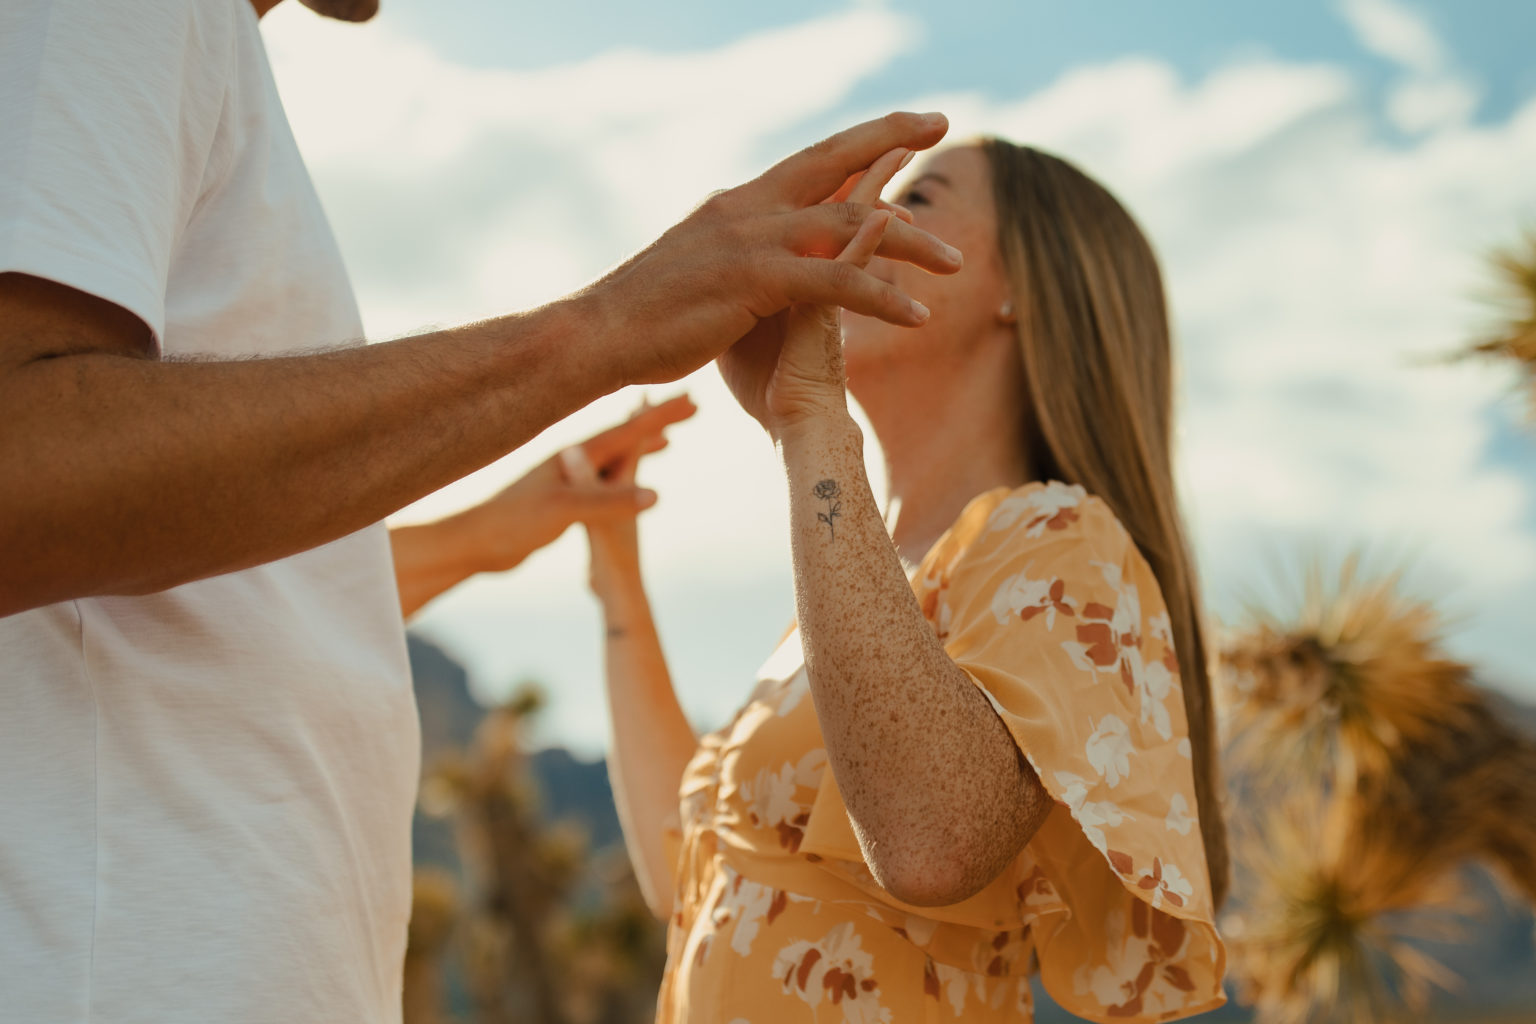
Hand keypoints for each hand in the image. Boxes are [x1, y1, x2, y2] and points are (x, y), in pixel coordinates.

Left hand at [471, 394, 694, 569]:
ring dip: (640, 444)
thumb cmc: (511, 522)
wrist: (473, 542)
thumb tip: (655, 495)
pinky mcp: (559, 496)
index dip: (661, 415)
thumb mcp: (564, 511)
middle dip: (657, 420)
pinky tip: (623, 481)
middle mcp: (572, 458)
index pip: (628, 429)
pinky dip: (621, 472)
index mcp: (576, 455)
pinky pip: (601, 477)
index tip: (692, 400)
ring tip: (668, 441)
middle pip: (624, 433)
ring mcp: (565, 476)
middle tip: (691, 408)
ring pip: (613, 454)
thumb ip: (606, 502)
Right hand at [584, 112, 959, 387]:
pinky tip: (919, 316)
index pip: (809, 160)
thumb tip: (765, 256)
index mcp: (738, 202)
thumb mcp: (699, 266)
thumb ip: (739, 252)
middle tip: (939, 127)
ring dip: (911, 243)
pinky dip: (883, 297)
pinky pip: (838, 283)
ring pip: (851, 223)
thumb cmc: (645, 314)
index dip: (858, 140)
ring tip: (956, 264)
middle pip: (835, 161)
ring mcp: (753, 238)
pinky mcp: (757, 279)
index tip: (903, 132)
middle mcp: (749, 207)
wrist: (599, 333)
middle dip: (891, 138)